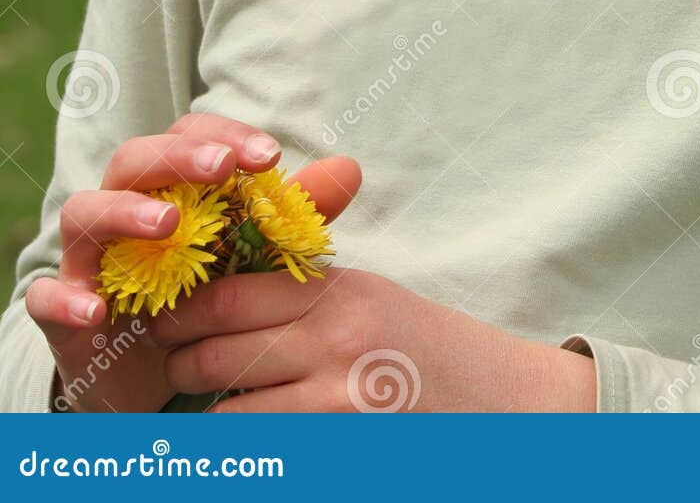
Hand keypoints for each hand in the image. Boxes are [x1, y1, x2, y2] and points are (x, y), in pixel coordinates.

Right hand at [24, 111, 360, 413]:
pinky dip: (64, 298)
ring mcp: (88, 254)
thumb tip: (351, 167)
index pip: (189, 134)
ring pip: (86, 210)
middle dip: (180, 157)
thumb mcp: (260, 256)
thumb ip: (298, 214)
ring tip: (167, 228)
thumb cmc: (212, 294)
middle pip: (136, 157)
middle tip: (223, 169)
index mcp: (171, 182)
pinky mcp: (63, 309)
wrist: (161, 374)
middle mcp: (125, 205)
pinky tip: (97, 311)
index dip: (226, 136)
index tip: (271, 156)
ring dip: (124, 212)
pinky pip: (46, 295)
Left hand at [146, 266, 597, 412]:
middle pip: (218, 350)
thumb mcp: (365, 297)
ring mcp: (337, 398)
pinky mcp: (340, 443)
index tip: (162, 317)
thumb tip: (219, 291)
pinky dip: (241, 450)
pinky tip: (238, 445)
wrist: (495, 400)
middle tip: (171, 364)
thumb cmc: (420, 347)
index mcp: (336, 290)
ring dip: (205, 416)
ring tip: (196, 411)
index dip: (182, 309)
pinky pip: (264, 450)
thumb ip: (301, 292)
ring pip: (230, 410)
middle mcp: (334, 338)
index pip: (229, 295)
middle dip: (180, 361)